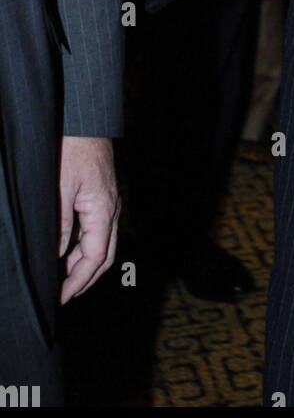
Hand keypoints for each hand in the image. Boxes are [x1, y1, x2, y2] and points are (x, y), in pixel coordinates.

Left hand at [58, 136, 119, 303]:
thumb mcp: (60, 187)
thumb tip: (56, 256)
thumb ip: (60, 224)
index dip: (77, 282)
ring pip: (103, 244)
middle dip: (84, 279)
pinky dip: (84, 247)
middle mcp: (112, 209)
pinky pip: (99, 230)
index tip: (60, 298)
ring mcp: (110, 202)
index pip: (95, 258)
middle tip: (62, 295)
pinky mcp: (103, 195)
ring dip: (84, 264)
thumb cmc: (73, 147)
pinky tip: (67, 251)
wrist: (86, 119)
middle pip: (104, 256)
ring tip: (60, 278)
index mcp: (104, 210)